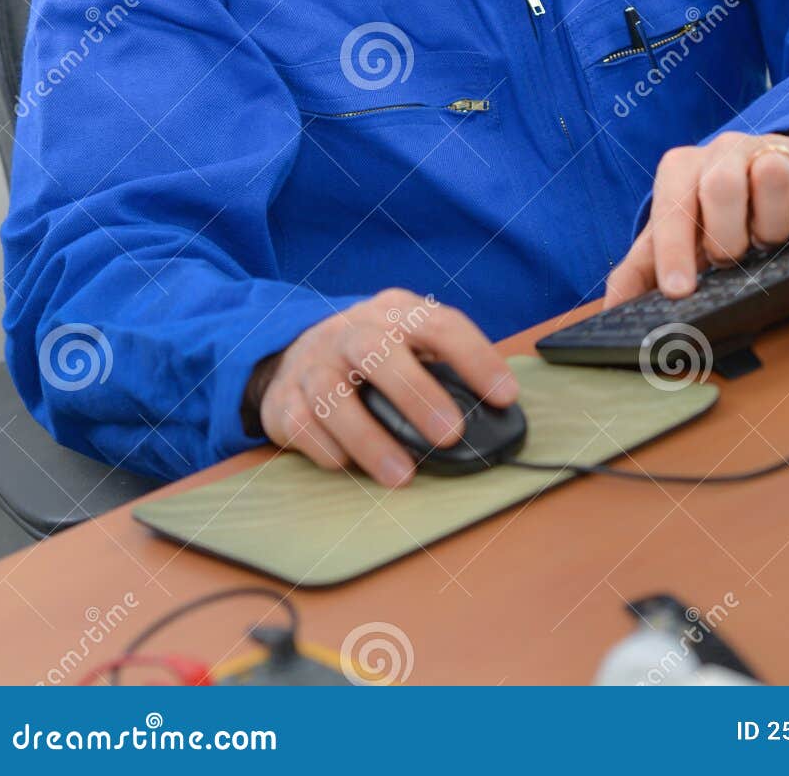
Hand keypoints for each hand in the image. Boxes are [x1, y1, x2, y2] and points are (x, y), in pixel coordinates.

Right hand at [257, 289, 518, 485]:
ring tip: (404, 476)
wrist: (296, 354)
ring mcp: (314, 365)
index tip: (505, 396)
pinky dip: (329, 449)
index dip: (475, 358)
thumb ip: (444, 369)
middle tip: (452, 435)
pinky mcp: (284, 399)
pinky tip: (349, 465)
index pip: (439, 324)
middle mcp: (351, 332)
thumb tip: (494, 413)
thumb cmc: (373, 357)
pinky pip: (303, 425)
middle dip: (417, 394)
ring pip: (335, 395)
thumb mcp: (408, 344)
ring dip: (371, 439)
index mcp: (394, 313)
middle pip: (378, 352)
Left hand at [604, 131, 788, 305]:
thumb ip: (639, 273)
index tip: (680, 291)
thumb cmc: (712, 217)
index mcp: (681, 169)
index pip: (672, 207)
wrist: (765, 177)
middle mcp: (723, 150)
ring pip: (772, 176)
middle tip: (733, 257)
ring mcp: (768, 148)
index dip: (674, 251)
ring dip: (772, 226)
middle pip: (721, 186)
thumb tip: (612, 310)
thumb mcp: (672, 240)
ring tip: (766, 239)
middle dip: (728, 237)